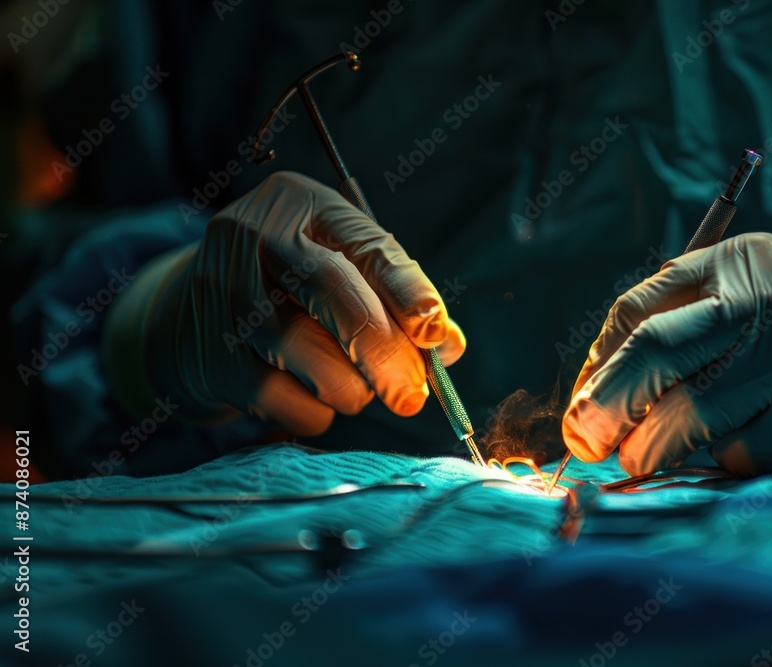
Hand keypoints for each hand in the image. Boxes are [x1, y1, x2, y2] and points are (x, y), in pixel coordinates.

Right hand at [104, 171, 464, 434]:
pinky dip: (316, 411)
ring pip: (309, 354)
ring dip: (352, 388)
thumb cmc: (292, 290)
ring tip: (357, 387)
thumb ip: (398, 299)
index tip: (435, 329)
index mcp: (300, 204)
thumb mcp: (344, 267)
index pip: (365, 243)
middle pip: (331, 292)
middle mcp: (255, 237)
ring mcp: (223, 295)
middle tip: (413, 394)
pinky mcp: (212, 357)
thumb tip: (446, 344)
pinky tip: (312, 397)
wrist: (192, 318)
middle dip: (384, 350)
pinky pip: (284, 400)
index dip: (407, 289)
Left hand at [562, 229, 771, 475]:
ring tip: (640, 458)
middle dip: (602, 406)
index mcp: (735, 262)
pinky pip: (741, 453)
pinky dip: (721, 461)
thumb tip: (608, 384)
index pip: (636, 311)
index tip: (583, 402)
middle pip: (650, 354)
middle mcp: (761, 302)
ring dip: (648, 449)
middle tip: (584, 440)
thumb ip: (693, 313)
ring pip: (687, 416)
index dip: (596, 365)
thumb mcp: (763, 278)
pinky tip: (733, 450)